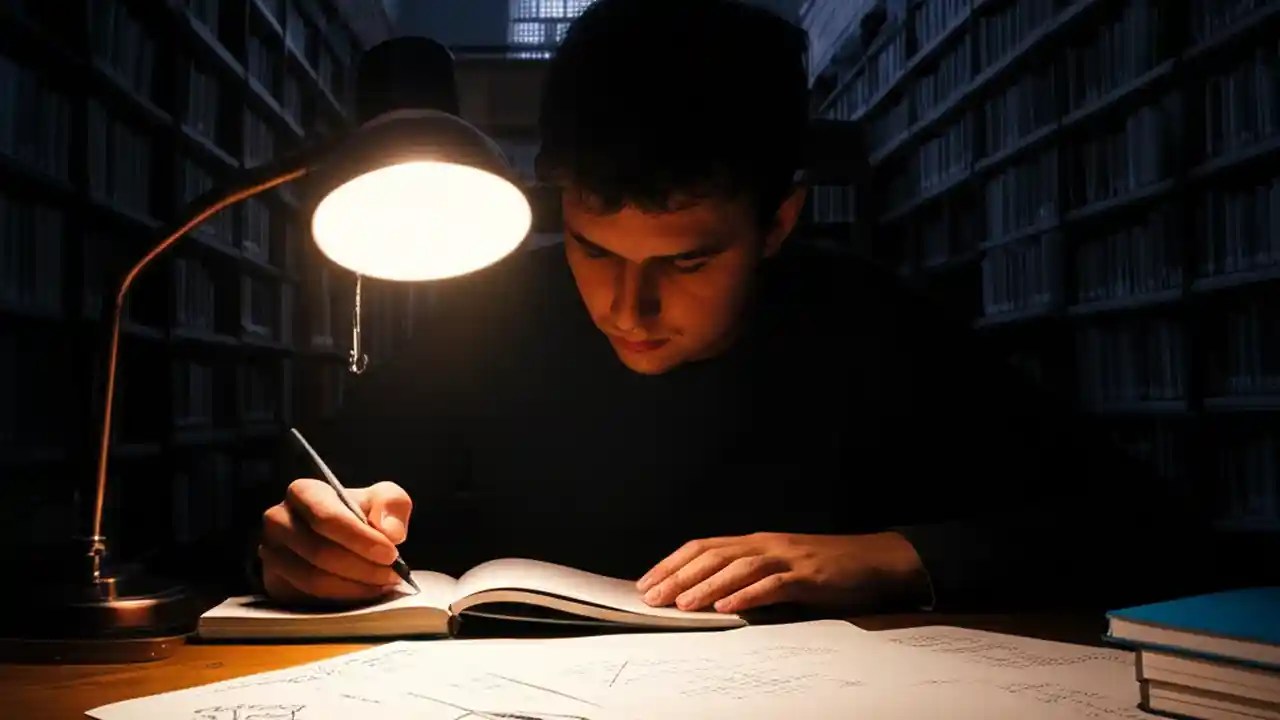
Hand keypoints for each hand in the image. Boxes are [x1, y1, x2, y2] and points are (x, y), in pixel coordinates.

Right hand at [259, 479, 412, 604]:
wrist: (335, 537)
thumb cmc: (357, 514)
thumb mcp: (381, 498)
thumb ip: (392, 505)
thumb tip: (390, 532)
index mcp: (303, 492)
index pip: (326, 517)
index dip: (360, 539)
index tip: (390, 554)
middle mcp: (279, 521)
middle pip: (320, 552)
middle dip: (363, 567)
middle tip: (392, 574)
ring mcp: (271, 554)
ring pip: (314, 580)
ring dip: (355, 586)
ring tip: (382, 584)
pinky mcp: (275, 583)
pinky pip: (308, 598)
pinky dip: (342, 599)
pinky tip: (364, 592)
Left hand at [635, 532, 929, 613]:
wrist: (873, 560)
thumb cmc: (823, 568)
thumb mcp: (779, 567)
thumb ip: (748, 576)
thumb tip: (706, 596)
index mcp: (755, 541)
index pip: (703, 547)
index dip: (672, 563)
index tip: (646, 583)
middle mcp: (766, 544)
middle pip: (713, 555)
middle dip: (679, 576)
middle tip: (653, 596)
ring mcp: (787, 558)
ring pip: (738, 567)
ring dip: (707, 586)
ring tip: (683, 604)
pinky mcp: (808, 576)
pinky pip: (773, 585)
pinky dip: (748, 596)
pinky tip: (729, 608)